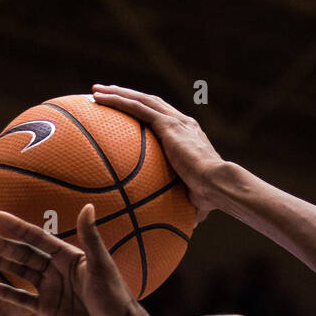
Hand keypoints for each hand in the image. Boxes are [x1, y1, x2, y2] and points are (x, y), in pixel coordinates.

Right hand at [0, 203, 133, 315]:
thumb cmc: (114, 296)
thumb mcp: (101, 266)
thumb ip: (91, 237)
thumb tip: (88, 206)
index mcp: (68, 256)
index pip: (37, 237)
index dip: (17, 226)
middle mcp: (57, 270)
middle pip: (23, 254)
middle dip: (1, 246)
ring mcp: (50, 290)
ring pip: (19, 273)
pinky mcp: (47, 310)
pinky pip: (20, 298)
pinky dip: (4, 291)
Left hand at [92, 85, 220, 219]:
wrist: (218, 184)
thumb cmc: (209, 196)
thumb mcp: (193, 198)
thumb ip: (184, 203)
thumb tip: (181, 224)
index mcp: (188, 135)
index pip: (162, 118)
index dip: (145, 113)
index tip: (128, 114)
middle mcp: (182, 122)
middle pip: (149, 103)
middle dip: (127, 96)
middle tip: (106, 94)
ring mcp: (174, 121)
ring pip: (141, 100)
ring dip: (117, 93)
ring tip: (96, 91)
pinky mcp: (168, 125)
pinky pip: (137, 108)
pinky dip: (117, 100)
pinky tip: (99, 98)